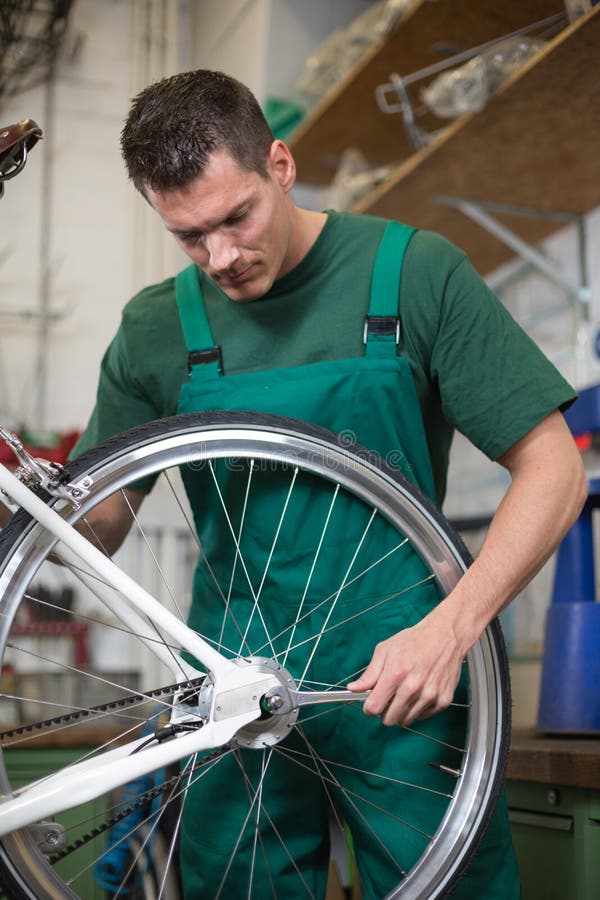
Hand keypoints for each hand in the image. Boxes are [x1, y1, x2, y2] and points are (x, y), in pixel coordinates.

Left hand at [347, 611, 464, 726]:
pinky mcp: (443, 701)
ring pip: (406, 721)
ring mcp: (430, 695)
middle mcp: (413, 687)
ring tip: (404, 693)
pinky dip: (417, 709)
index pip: (374, 708)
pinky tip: (418, 693)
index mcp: (395, 674)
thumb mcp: (385, 650)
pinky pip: (422, 717)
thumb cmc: (414, 641)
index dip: (369, 707)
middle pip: (389, 719)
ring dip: (401, 711)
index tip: (371, 703)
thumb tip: (353, 689)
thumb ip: (369, 674)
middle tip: (388, 697)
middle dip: (384, 711)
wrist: (445, 636)